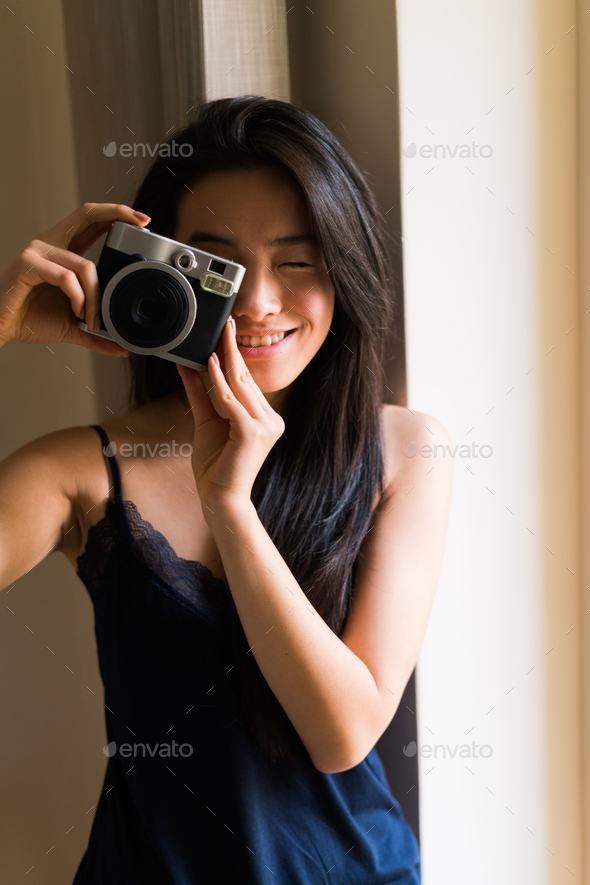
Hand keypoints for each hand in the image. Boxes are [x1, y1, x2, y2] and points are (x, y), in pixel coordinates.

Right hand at [0, 202, 150, 354]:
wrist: (1, 328)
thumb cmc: (30, 318)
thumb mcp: (73, 326)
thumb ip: (97, 334)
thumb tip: (122, 348)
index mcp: (62, 251)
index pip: (91, 220)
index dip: (116, 213)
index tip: (142, 219)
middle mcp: (50, 244)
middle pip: (87, 215)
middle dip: (117, 214)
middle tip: (142, 225)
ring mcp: (38, 252)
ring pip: (84, 265)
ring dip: (95, 296)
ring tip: (91, 319)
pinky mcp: (27, 265)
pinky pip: (65, 277)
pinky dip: (78, 297)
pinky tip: (77, 313)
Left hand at [177, 317, 284, 510]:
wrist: (220, 498)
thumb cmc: (215, 465)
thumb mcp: (206, 421)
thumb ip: (201, 394)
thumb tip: (189, 366)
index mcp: (265, 418)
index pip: (247, 382)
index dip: (234, 357)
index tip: (227, 333)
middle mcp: (271, 420)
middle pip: (246, 379)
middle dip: (233, 350)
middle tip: (225, 324)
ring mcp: (266, 426)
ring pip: (240, 386)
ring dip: (225, 360)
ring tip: (216, 337)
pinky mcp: (253, 432)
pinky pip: (231, 401)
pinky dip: (219, 381)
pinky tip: (210, 364)